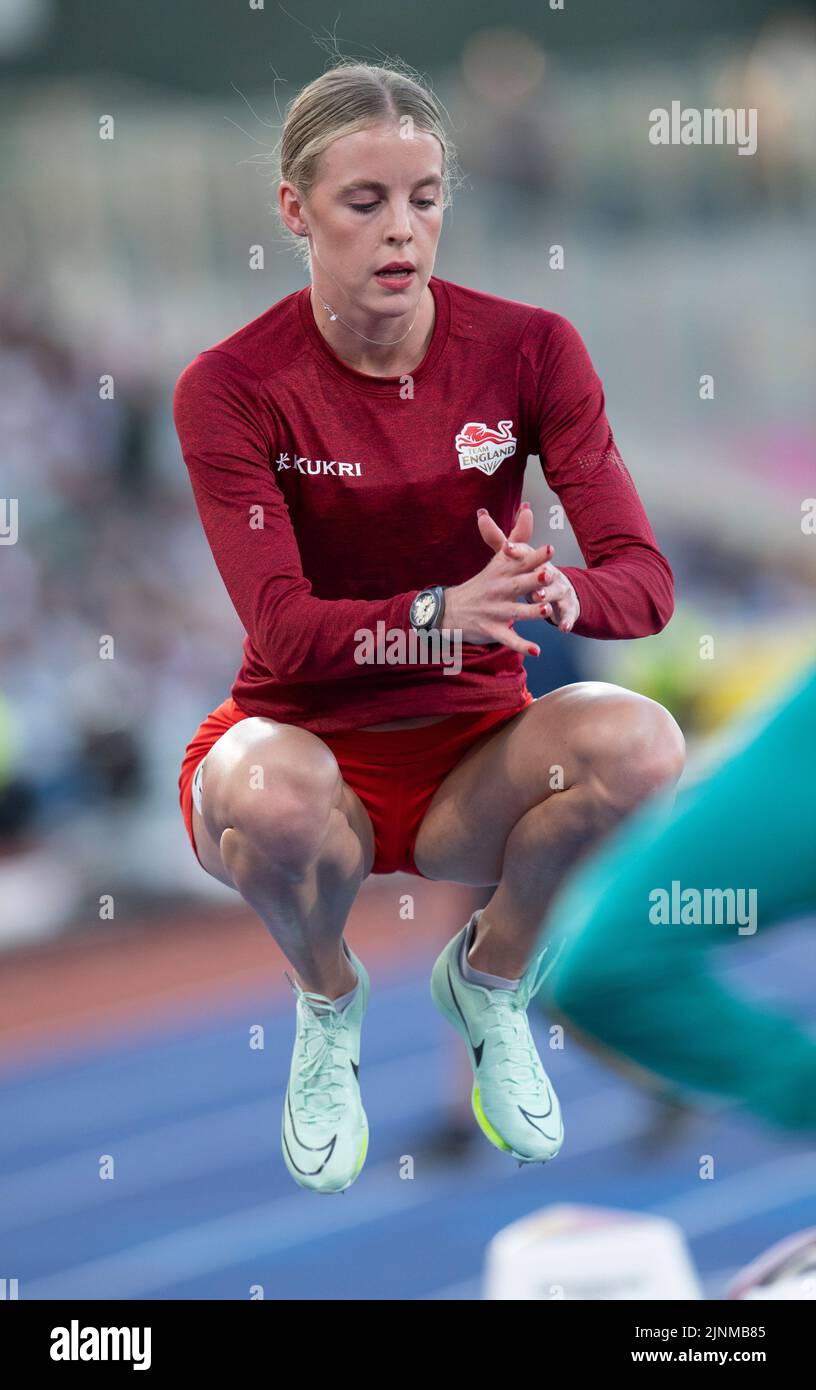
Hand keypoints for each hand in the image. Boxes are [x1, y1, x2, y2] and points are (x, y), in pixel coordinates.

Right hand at [442, 502, 570, 656]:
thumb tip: (527, 509)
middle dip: (532, 580)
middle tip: (548, 575)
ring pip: (515, 613)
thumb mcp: (498, 559)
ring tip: (546, 610)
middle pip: (517, 584)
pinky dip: (522, 646)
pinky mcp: (492, 630)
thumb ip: (516, 536)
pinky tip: (537, 651)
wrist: (449, 610)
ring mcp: (494, 612)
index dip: (534, 555)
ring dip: (531, 613)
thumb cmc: (482, 583)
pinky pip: (508, 639)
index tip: (549, 548)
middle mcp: (498, 590)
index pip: (519, 561)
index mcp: (501, 571)